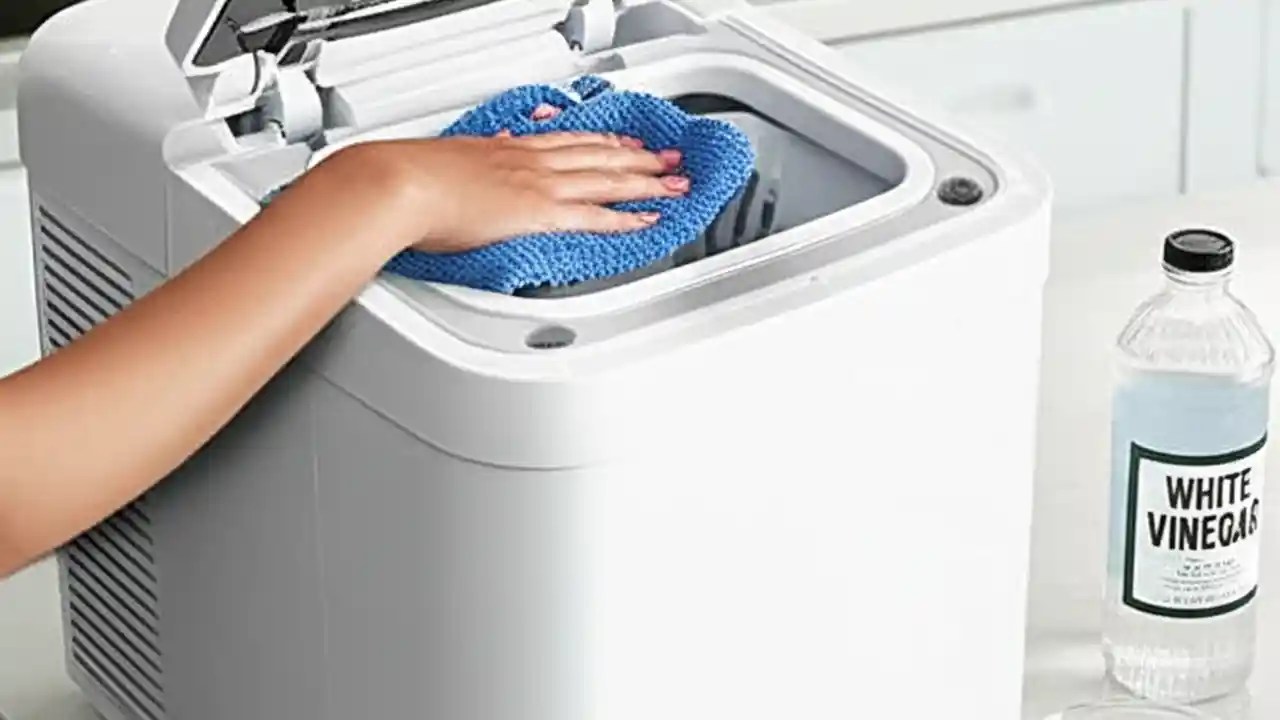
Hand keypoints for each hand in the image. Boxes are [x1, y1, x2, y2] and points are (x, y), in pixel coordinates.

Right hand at [312, 132, 687, 254]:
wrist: (402, 184)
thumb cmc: (413, 180)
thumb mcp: (450, 164)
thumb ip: (472, 168)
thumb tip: (476, 167)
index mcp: (510, 150)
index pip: (570, 142)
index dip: (604, 142)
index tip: (627, 142)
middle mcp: (532, 162)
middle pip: (599, 157)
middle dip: (640, 158)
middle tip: (671, 159)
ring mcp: (540, 185)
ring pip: (608, 179)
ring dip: (648, 181)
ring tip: (677, 183)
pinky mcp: (540, 212)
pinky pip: (595, 215)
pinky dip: (627, 217)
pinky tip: (651, 218)